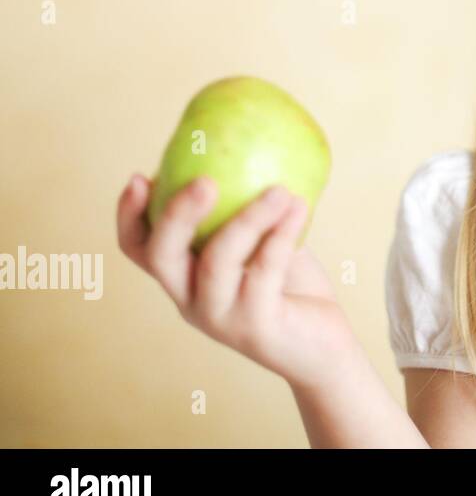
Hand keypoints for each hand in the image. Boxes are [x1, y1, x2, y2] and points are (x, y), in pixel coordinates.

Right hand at [116, 173, 358, 390]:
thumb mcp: (264, 243)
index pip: (140, 250)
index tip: (139, 176)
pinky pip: (264, 272)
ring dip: (248, 219)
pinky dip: (281, 235)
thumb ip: (247, 210)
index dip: (129, 216)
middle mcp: (192, 301)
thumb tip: (245, 148)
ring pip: (218, 262)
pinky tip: (299, 206)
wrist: (325, 347)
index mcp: (185, 278)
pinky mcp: (257, 328)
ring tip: (279, 190)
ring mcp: (221, 319)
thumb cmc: (293, 287)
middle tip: (205, 179)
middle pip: (163, 257)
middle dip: (176, 215)